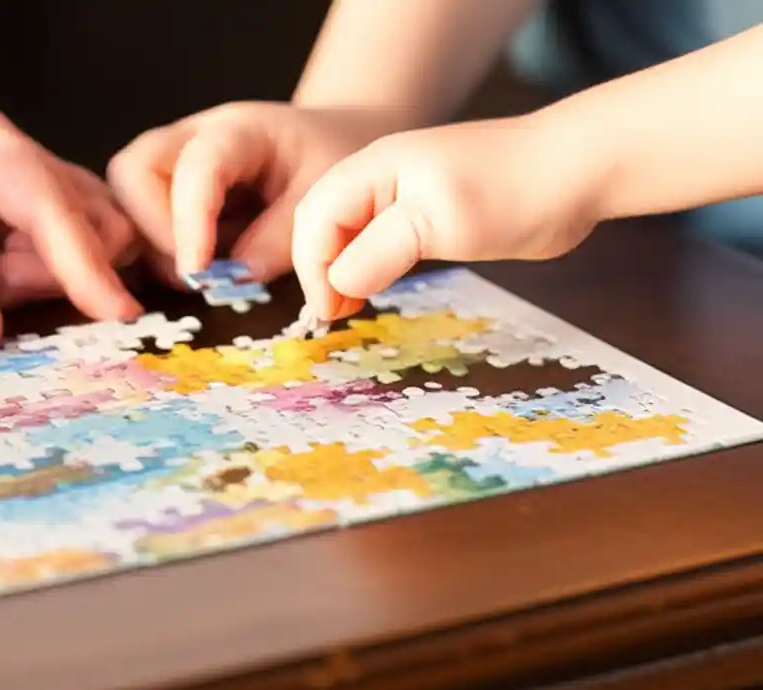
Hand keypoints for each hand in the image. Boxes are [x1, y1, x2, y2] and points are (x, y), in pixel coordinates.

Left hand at [0, 67, 140, 349]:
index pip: (61, 212)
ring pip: (59, 248)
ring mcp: (7, 190)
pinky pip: (25, 258)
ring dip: (25, 283)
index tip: (119, 317)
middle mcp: (13, 165)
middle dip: (56, 276)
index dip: (91, 268)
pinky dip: (6, 283)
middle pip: (85, 226)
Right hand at [107, 101, 407, 285]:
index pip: (198, 166)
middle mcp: (191, 138)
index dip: (189, 221)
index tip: (198, 273)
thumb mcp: (324, 197)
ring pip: (123, 196)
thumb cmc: (332, 160)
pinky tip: (193, 270)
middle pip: (133, 169)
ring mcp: (172, 162)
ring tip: (199, 274)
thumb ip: (282, 238)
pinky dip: (151, 250)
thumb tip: (234, 278)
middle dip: (150, 227)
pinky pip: (134, 219)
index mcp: (239, 130)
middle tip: (194, 271)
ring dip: (148, 243)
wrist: (332, 140)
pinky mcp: (164, 191)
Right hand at [293, 115, 600, 320]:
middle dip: (319, 270)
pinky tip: (376, 287)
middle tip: (336, 317)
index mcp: (373, 167)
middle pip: (322, 222)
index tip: (332, 312)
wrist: (581, 168)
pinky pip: (377, 238)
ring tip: (349, 309)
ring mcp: (402, 192)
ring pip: (347, 231)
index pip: (315, 218)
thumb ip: (381, 251)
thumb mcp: (440, 222)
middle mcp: (380, 175)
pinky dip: (366, 266)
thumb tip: (337, 284)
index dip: (314, 268)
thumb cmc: (513, 189)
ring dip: (339, 270)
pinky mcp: (426, 211)